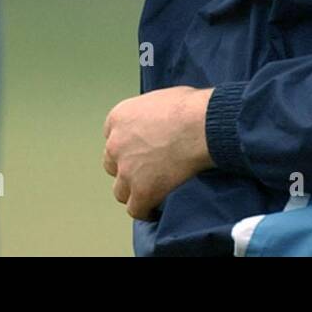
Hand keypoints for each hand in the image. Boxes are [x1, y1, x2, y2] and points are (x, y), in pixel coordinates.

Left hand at [102, 86, 213, 219]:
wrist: (199, 125)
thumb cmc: (188, 107)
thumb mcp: (159, 99)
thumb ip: (149, 115)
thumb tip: (160, 122)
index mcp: (118, 118)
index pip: (112, 137)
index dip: (127, 146)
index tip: (139, 151)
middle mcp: (115, 144)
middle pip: (112, 164)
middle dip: (127, 167)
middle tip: (146, 170)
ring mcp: (127, 169)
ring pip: (120, 190)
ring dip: (133, 192)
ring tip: (149, 192)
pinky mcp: (142, 191)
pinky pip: (136, 210)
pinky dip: (145, 212)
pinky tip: (154, 211)